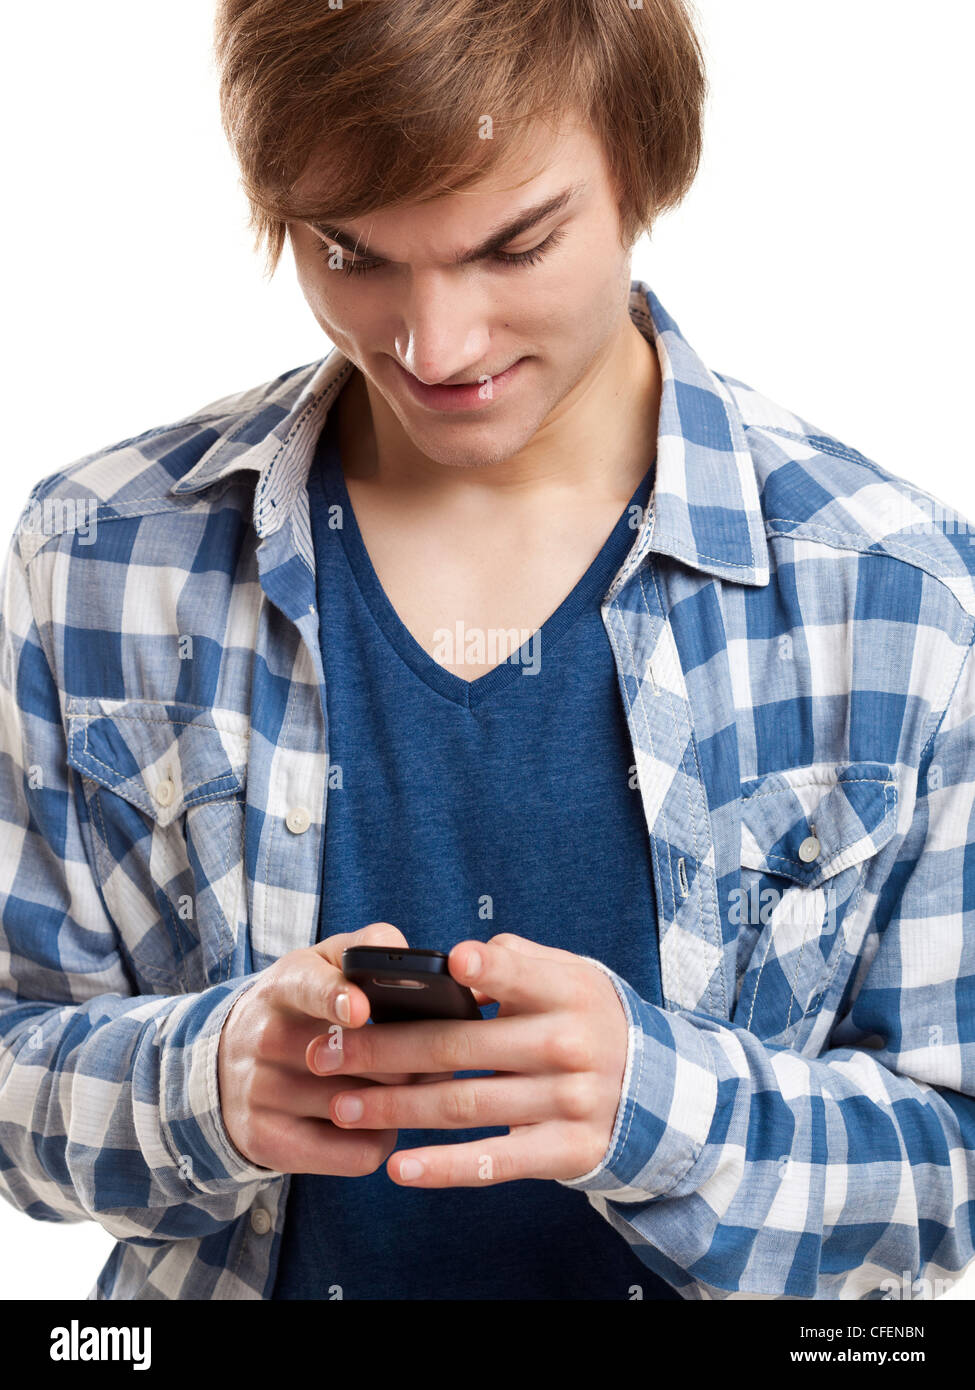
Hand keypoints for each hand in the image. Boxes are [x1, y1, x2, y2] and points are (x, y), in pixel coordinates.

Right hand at [217, 921, 447, 1173]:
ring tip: (413, 1085)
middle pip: (356, 1057)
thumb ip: (365, 948)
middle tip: (443, 1054)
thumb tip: (405, 954)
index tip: (360, 1009)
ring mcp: (260, 1094)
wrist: (227, 1067)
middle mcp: (263, 1038)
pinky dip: (381, 1138)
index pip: (308, 988)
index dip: (336, 998)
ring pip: (361, 1106)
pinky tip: (381, 1120)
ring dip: (402, 1099)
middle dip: (411, 1057)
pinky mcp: (267, 1143)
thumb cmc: (299, 1006)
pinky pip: (354, 1153)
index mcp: (284, 986)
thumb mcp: (320, 965)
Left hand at [310, 933, 629, 1186]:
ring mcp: (569, 1103)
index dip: (490, 967)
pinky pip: (494, 1163)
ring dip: (396, 1108)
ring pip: (466, 1106)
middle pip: (463, 1047)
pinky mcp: (564, 1153)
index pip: (523, 974)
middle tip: (328, 1053)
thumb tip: (460, 960)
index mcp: (568, 993)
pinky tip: (399, 1166)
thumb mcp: (574, 977)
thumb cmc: (592, 1020)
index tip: (452, 960)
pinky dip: (444, 1168)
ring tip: (341, 1107)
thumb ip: (520, 962)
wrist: (661, 1092)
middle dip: (386, 1050)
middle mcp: (569, 1047)